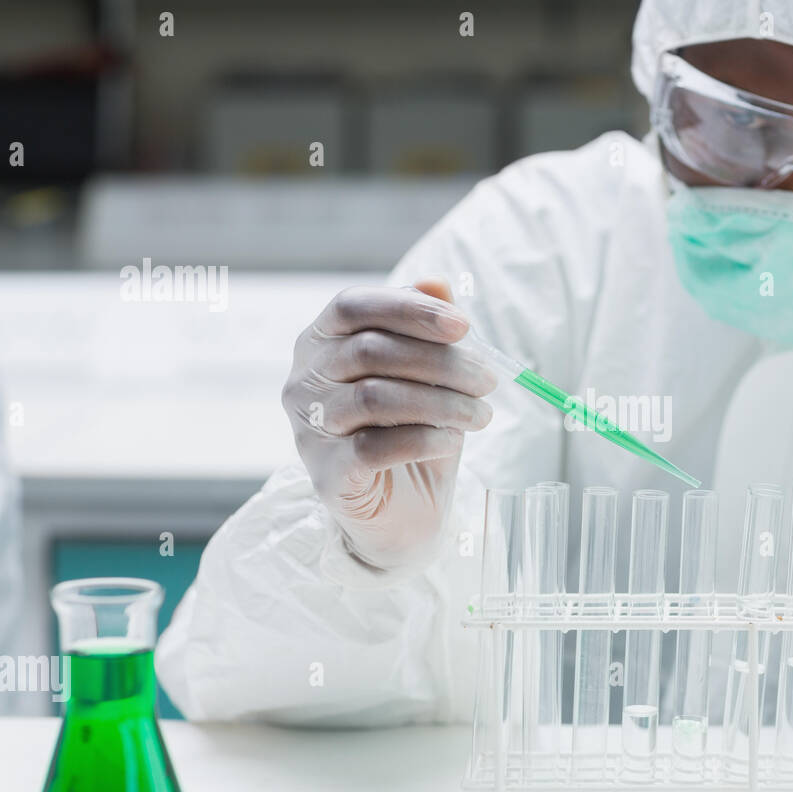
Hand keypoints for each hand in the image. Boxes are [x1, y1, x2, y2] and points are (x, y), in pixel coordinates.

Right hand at [282, 279, 495, 572]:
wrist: (401, 510)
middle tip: (488, 381)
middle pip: (371, 351)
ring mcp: (309, 428)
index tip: (464, 326)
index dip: (410, 309)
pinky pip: (376, 447)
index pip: (353, 306)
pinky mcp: (327, 474)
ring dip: (442, 403)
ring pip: (376, 398)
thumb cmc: (410, 430)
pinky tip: (453, 441)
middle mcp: (304, 379)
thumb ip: (427, 329)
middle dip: (441, 362)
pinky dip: (425, 439)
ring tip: (482, 415)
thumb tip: (438, 281)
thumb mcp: (426, 375)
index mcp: (321, 342)